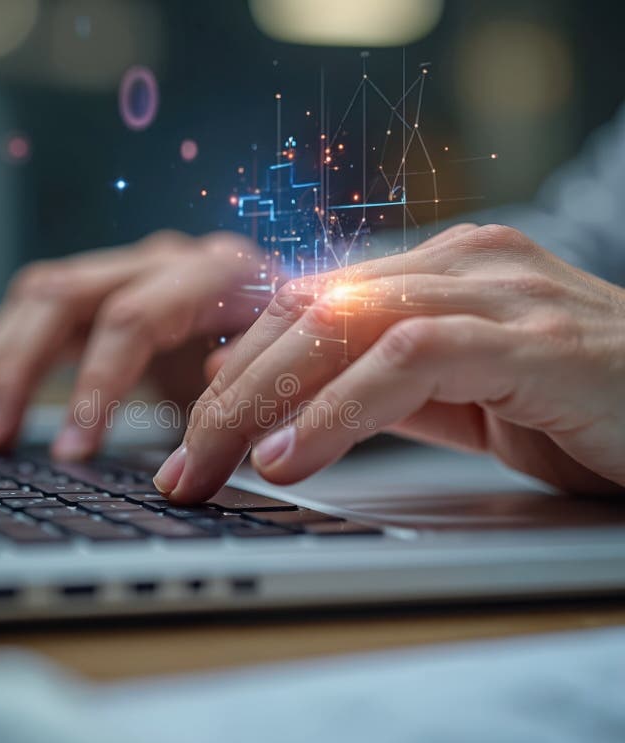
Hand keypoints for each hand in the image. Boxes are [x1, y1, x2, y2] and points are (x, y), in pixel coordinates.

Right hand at [0, 230, 264, 457]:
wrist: (293, 311)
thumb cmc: (290, 348)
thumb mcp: (283, 371)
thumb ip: (247, 394)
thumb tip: (206, 424)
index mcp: (216, 273)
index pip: (134, 319)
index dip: (97, 387)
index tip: (73, 453)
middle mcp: (164, 260)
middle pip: (67, 296)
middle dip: (20, 372)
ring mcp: (130, 269)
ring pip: (40, 298)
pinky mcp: (108, 291)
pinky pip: (40, 313)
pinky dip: (8, 360)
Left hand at [154, 224, 624, 501]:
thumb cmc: (573, 406)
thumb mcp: (455, 397)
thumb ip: (377, 388)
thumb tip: (286, 408)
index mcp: (431, 274)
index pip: (304, 306)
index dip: (240, 366)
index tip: (195, 427)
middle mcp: (455, 265)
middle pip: (305, 314)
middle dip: (229, 393)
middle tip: (181, 463)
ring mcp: (493, 293)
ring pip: (340, 328)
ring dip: (262, 401)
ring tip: (212, 464)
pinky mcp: (528, 339)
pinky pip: (407, 361)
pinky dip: (338, 410)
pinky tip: (290, 457)